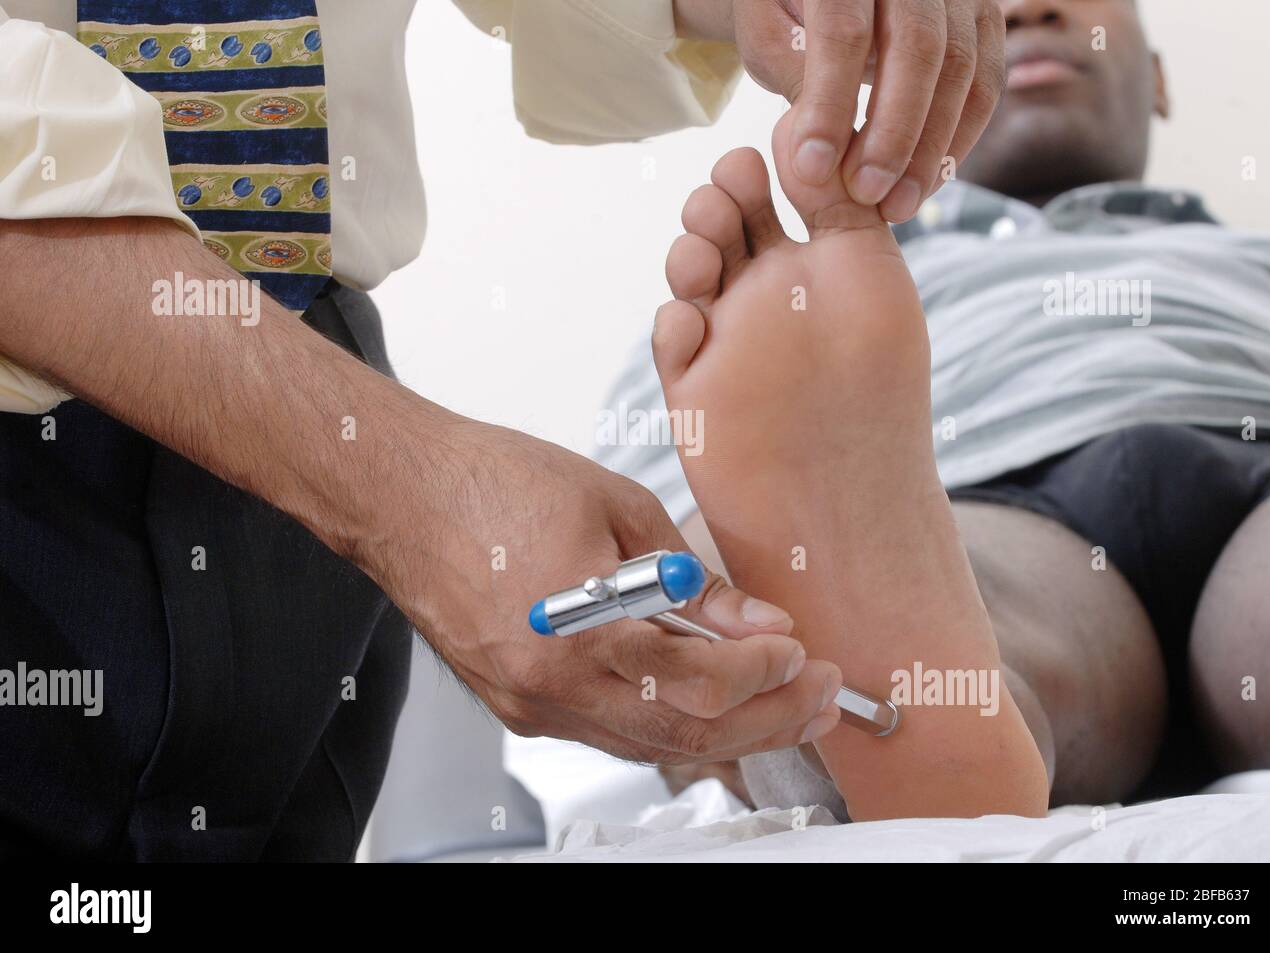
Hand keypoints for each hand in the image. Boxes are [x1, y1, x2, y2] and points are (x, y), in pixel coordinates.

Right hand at [366, 417, 843, 763]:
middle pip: (685, 734)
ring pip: (651, 745)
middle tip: (820, 698)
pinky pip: (612, 732)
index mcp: (580, 628)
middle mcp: (553, 685)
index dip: (764, 675)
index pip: (700, 682)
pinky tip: (710, 702)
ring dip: (727, 731)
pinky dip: (671, 723)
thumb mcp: (618, 507)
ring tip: (784, 704)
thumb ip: (692, 577)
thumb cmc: (495, 485)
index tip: (799, 650)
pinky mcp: (520, 706)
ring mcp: (532, 705)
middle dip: (768, 721)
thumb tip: (756, 623)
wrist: (403, 497)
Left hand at [729, 0, 1005, 221]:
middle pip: (918, 48)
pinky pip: (985, 84)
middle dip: (893, 133)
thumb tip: (819, 138)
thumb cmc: (788, 11)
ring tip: (895, 205)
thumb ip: (789, 71)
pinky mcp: (984, 19)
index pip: (844, 33)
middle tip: (865, 195)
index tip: (812, 170)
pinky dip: (958, 140)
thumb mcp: (767, 32)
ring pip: (961, 68)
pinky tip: (924, 183)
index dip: (830, 106)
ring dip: (931, 148)